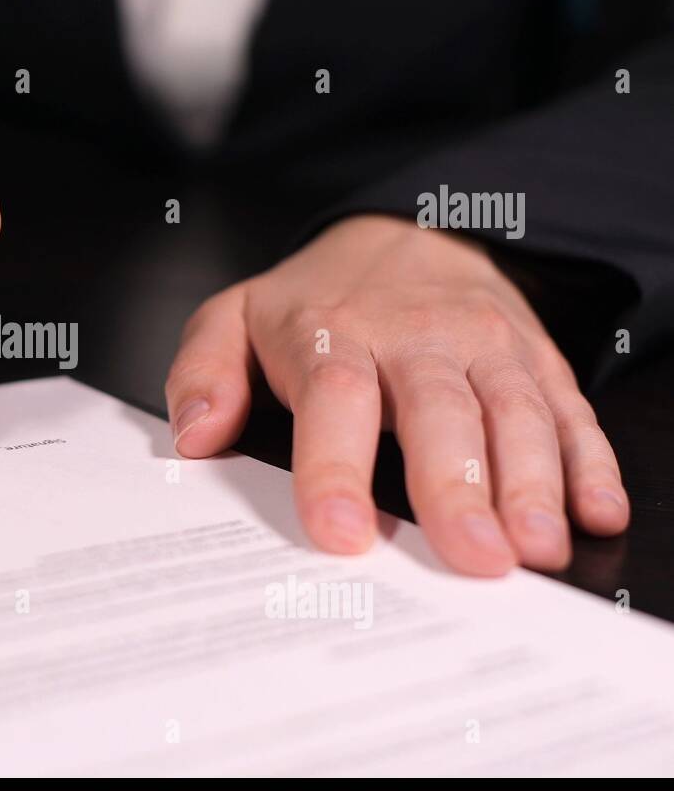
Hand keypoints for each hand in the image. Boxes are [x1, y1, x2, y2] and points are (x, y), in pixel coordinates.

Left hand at [165, 214, 628, 575]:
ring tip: (538, 548)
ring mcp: (484, 346)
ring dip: (532, 483)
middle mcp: (416, 339)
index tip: (341, 534)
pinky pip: (568, 405)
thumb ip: (204, 371)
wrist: (399, 233)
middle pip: (439, 413)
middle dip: (459, 488)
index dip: (337, 470)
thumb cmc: (315, 299)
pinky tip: (597, 510)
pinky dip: (589, 459)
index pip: (335, 402)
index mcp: (333, 336)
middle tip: (476, 558)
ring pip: (514, 411)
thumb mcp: (235, 317)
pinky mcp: (534, 356)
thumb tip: (193, 436)